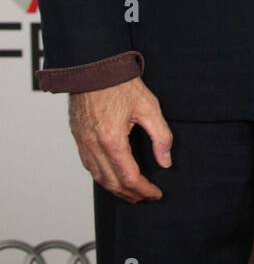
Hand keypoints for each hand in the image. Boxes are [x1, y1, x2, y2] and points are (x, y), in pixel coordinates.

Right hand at [69, 78, 172, 202]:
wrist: (94, 66)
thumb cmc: (120, 83)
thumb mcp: (149, 106)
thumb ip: (160, 136)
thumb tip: (165, 161)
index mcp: (112, 140)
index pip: (130, 177)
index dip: (144, 189)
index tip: (155, 193)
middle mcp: (94, 145)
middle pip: (113, 183)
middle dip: (131, 194)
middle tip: (145, 197)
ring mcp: (83, 142)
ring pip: (98, 177)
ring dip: (115, 189)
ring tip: (131, 192)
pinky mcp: (78, 137)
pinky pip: (89, 165)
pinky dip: (102, 177)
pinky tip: (112, 176)